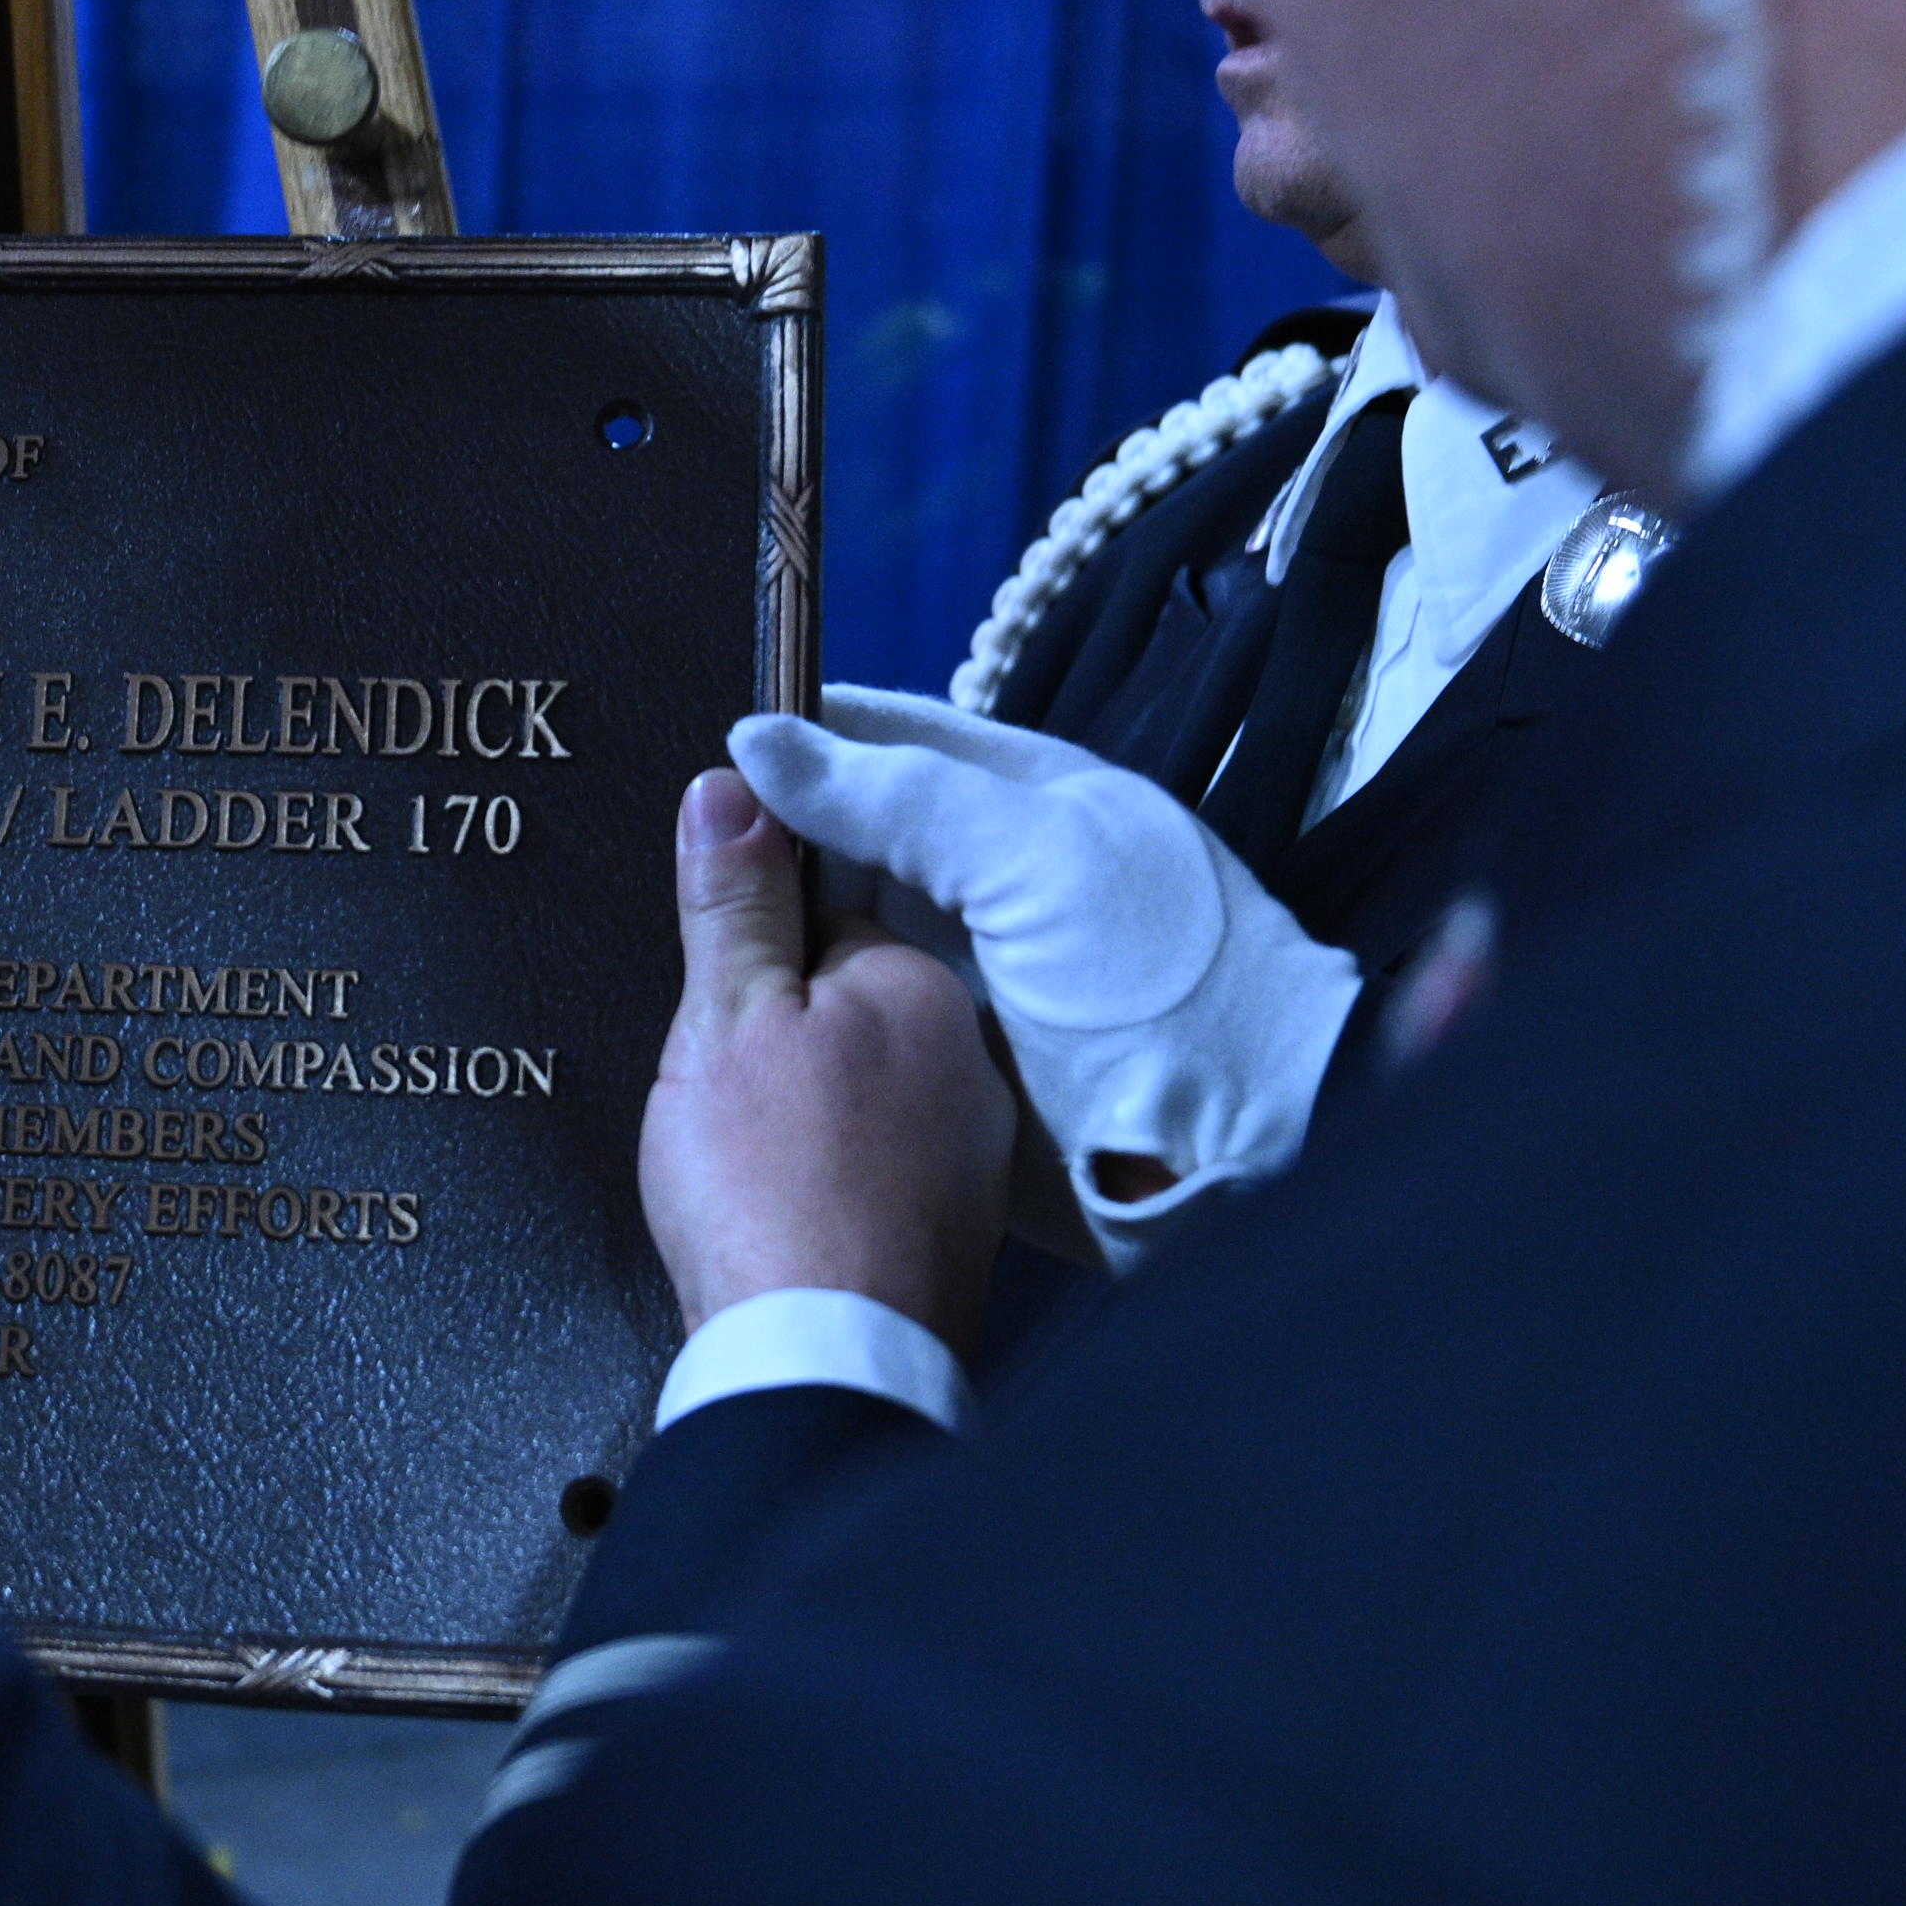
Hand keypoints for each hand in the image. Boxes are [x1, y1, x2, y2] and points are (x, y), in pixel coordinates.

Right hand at [640, 768, 1018, 1344]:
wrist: (826, 1365)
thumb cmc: (775, 1192)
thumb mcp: (725, 1022)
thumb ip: (734, 905)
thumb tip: (730, 786)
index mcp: (917, 989)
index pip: (828, 924)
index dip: (752, 961)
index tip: (714, 1009)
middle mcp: (965, 1062)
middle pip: (848, 1010)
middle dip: (781, 1037)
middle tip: (717, 1098)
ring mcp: (970, 1155)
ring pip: (866, 1094)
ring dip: (809, 1113)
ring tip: (745, 1164)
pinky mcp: (957, 1232)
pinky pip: (883, 1170)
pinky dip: (834, 1181)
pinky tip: (788, 1213)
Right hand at [725, 690, 1358, 1260]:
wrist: (1239, 1170)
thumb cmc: (1163, 990)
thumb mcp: (1033, 862)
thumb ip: (897, 797)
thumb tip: (753, 742)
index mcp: (1032, 806)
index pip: (892, 741)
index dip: (803, 736)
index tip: (702, 737)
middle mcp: (997, 885)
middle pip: (858, 838)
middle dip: (773, 833)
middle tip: (666, 829)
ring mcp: (974, 981)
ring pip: (846, 933)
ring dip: (773, 927)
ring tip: (669, 907)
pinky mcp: (951, 1070)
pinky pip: (851, 1026)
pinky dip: (793, 1017)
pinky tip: (720, 1008)